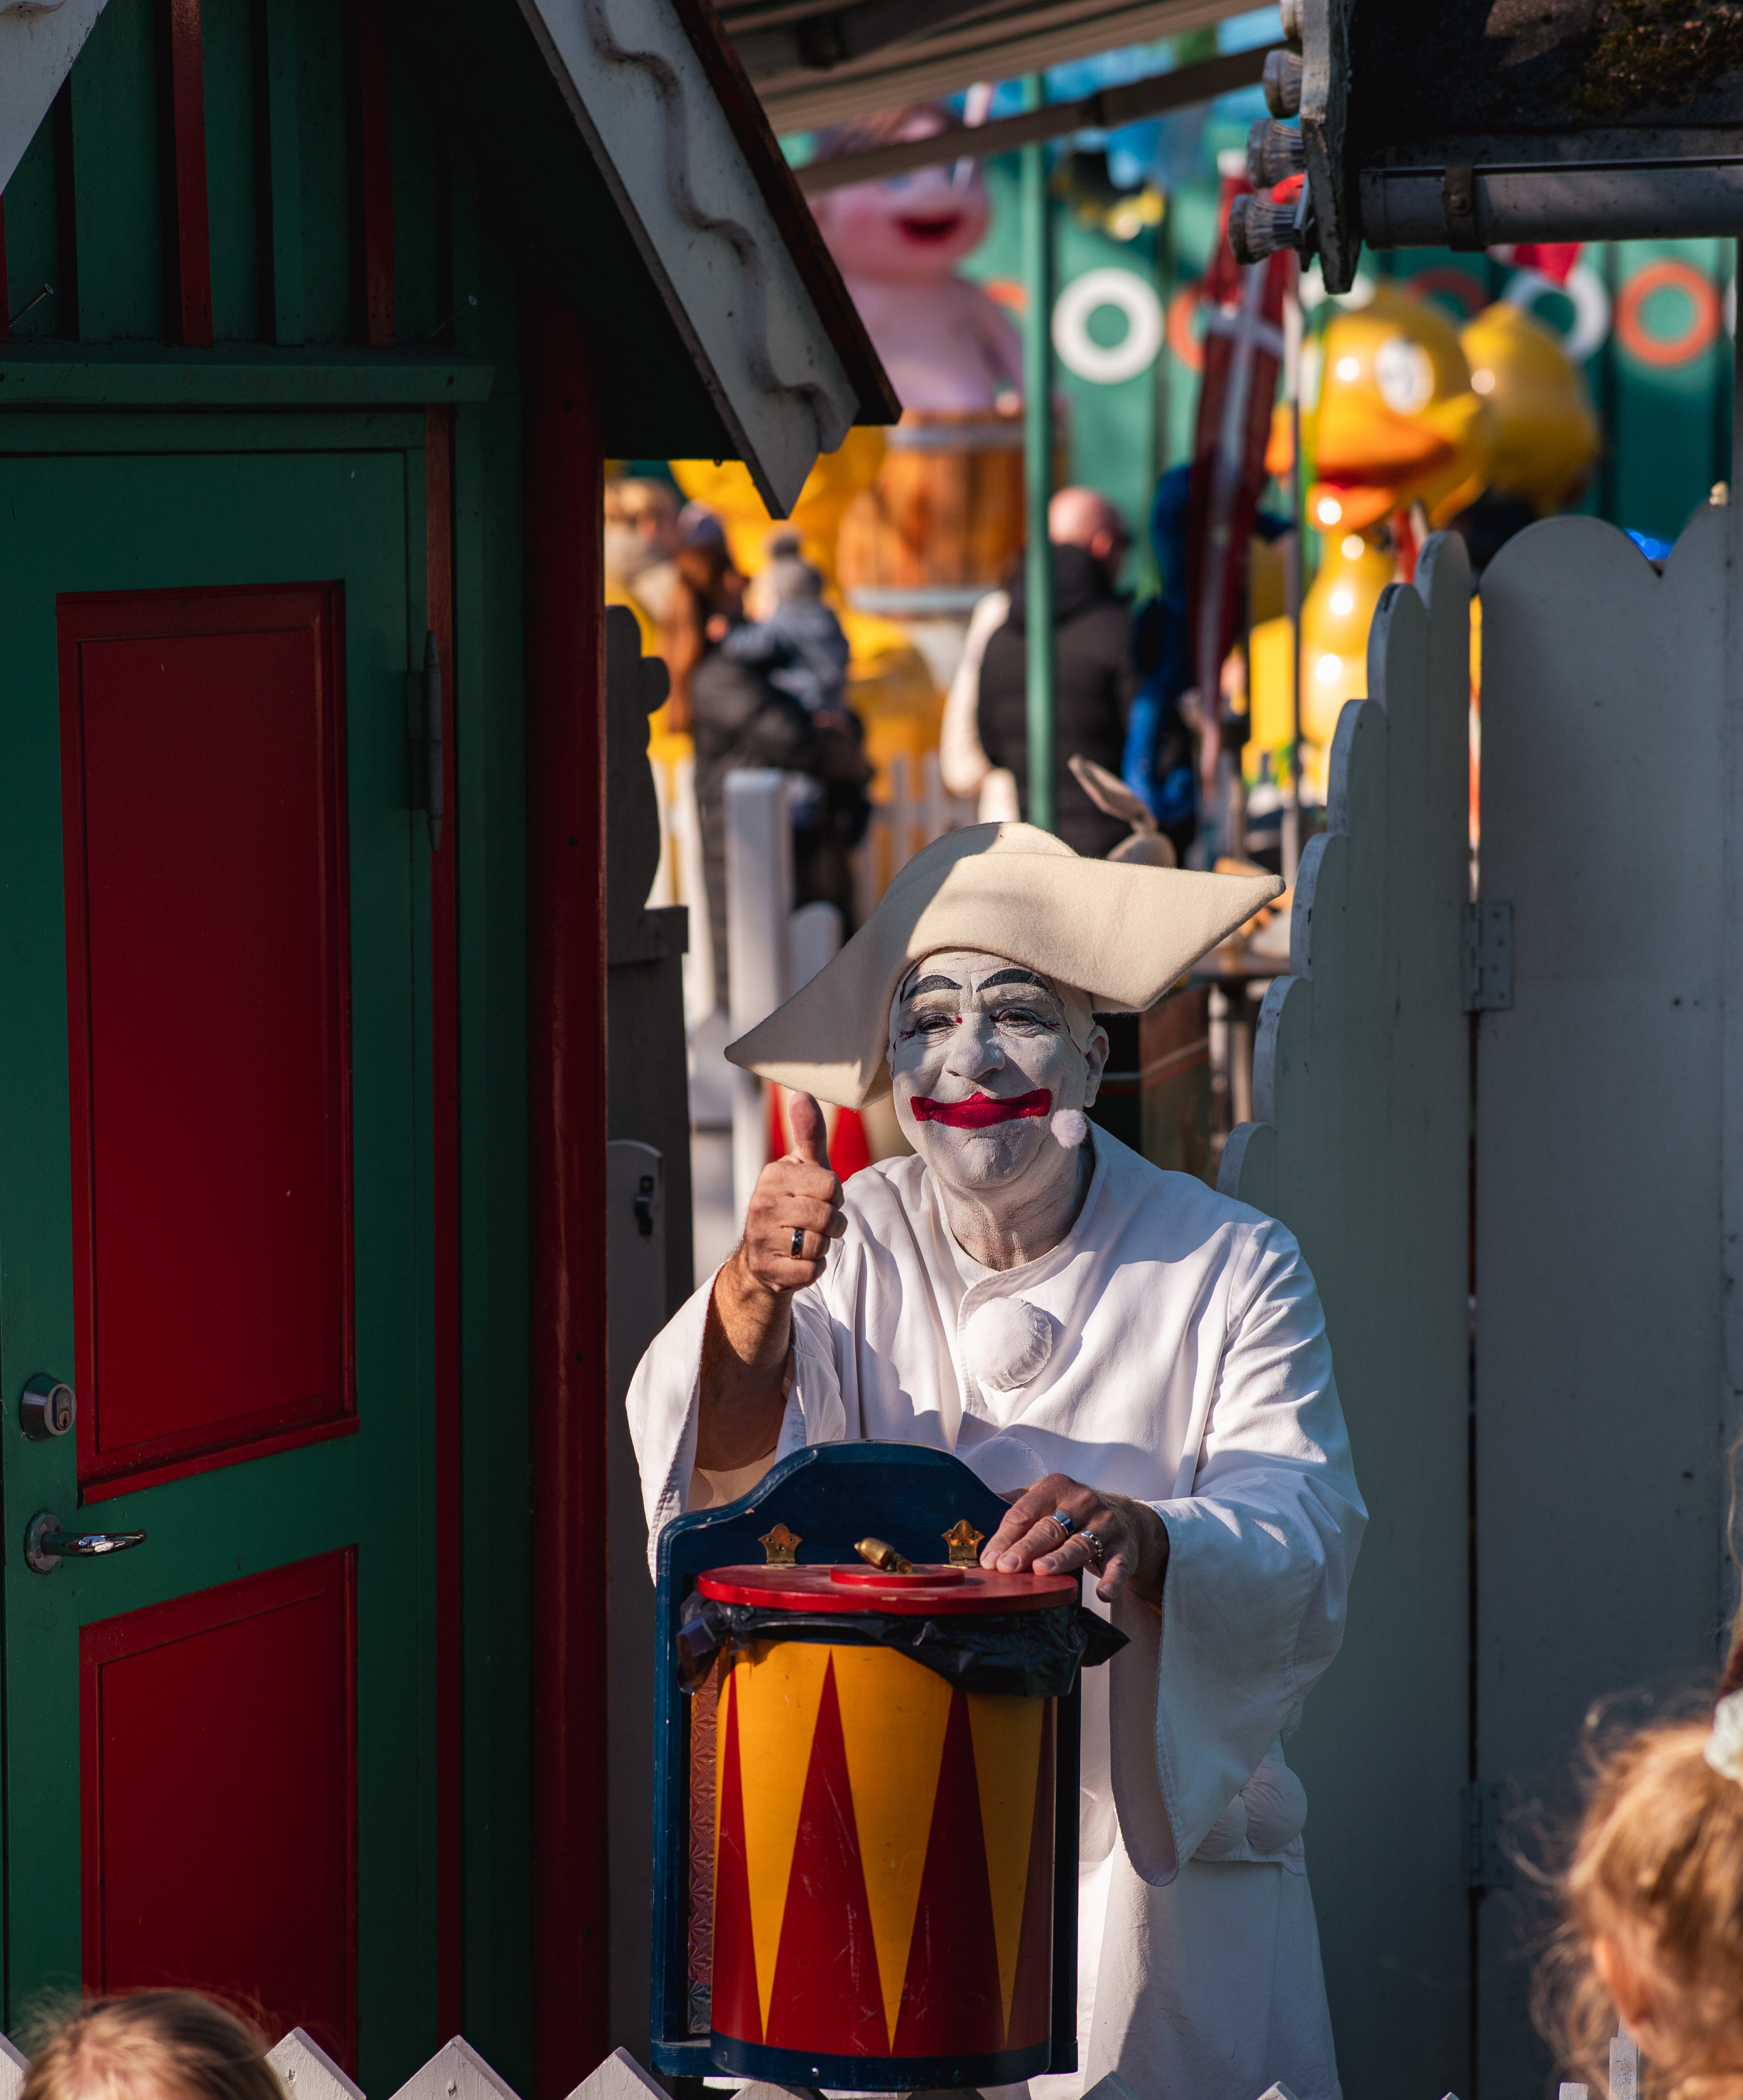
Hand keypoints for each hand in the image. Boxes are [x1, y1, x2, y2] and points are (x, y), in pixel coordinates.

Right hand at [736, 1093, 845, 1295]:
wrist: (763, 1255)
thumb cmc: (793, 1204)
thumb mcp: (803, 1167)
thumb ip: (809, 1133)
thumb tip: (801, 1094)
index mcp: (773, 1175)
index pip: (830, 1185)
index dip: (835, 1195)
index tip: (819, 1197)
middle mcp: (761, 1204)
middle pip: (827, 1216)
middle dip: (832, 1223)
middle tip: (816, 1222)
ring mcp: (760, 1238)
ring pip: (819, 1244)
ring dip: (822, 1245)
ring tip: (805, 1239)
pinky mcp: (767, 1269)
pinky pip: (811, 1270)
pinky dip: (814, 1267)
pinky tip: (799, 1259)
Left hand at [981, 1472, 1169, 1606]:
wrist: (1125, 1517)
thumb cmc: (1072, 1512)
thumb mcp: (1045, 1500)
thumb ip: (1014, 1506)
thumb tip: (971, 1518)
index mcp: (1055, 1487)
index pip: (1023, 1512)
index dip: (1004, 1537)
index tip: (988, 1559)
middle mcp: (1081, 1501)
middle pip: (1049, 1528)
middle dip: (1026, 1548)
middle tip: (1006, 1567)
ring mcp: (1105, 1524)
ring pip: (1079, 1544)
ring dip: (1060, 1559)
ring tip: (1042, 1571)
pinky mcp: (1125, 1547)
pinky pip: (1118, 1564)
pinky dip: (1112, 1579)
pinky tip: (1103, 1594)